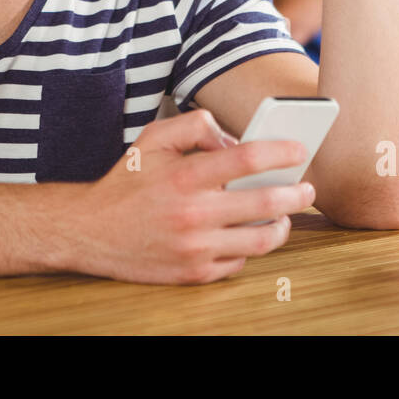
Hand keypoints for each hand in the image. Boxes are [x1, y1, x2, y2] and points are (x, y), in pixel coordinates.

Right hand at [71, 109, 315, 284]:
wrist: (91, 231)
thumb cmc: (127, 181)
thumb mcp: (153, 138)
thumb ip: (195, 125)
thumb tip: (233, 138)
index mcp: (185, 175)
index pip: (247, 158)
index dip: (281, 151)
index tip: (299, 149)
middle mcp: (193, 213)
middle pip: (266, 203)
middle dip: (297, 193)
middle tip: (307, 189)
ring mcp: (195, 248)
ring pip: (261, 240)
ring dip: (282, 225)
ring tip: (284, 215)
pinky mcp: (193, 274)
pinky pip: (239, 263)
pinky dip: (249, 248)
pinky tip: (247, 235)